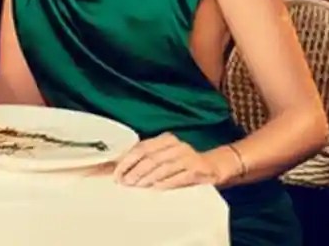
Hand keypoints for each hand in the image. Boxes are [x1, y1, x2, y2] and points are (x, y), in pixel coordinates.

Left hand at [112, 133, 232, 189]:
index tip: (117, 174)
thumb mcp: (164, 158)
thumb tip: (115, 168)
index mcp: (165, 140)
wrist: (214, 166)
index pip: (141, 148)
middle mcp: (176, 145)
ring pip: (163, 167)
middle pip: (150, 158)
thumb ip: (143, 161)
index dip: (127, 161)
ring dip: (148, 178)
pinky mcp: (197, 169)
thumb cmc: (182, 164)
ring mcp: (187, 157)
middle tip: (125, 183)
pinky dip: (166, 183)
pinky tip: (156, 188)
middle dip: (135, 171)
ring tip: (137, 186)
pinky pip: (179, 177)